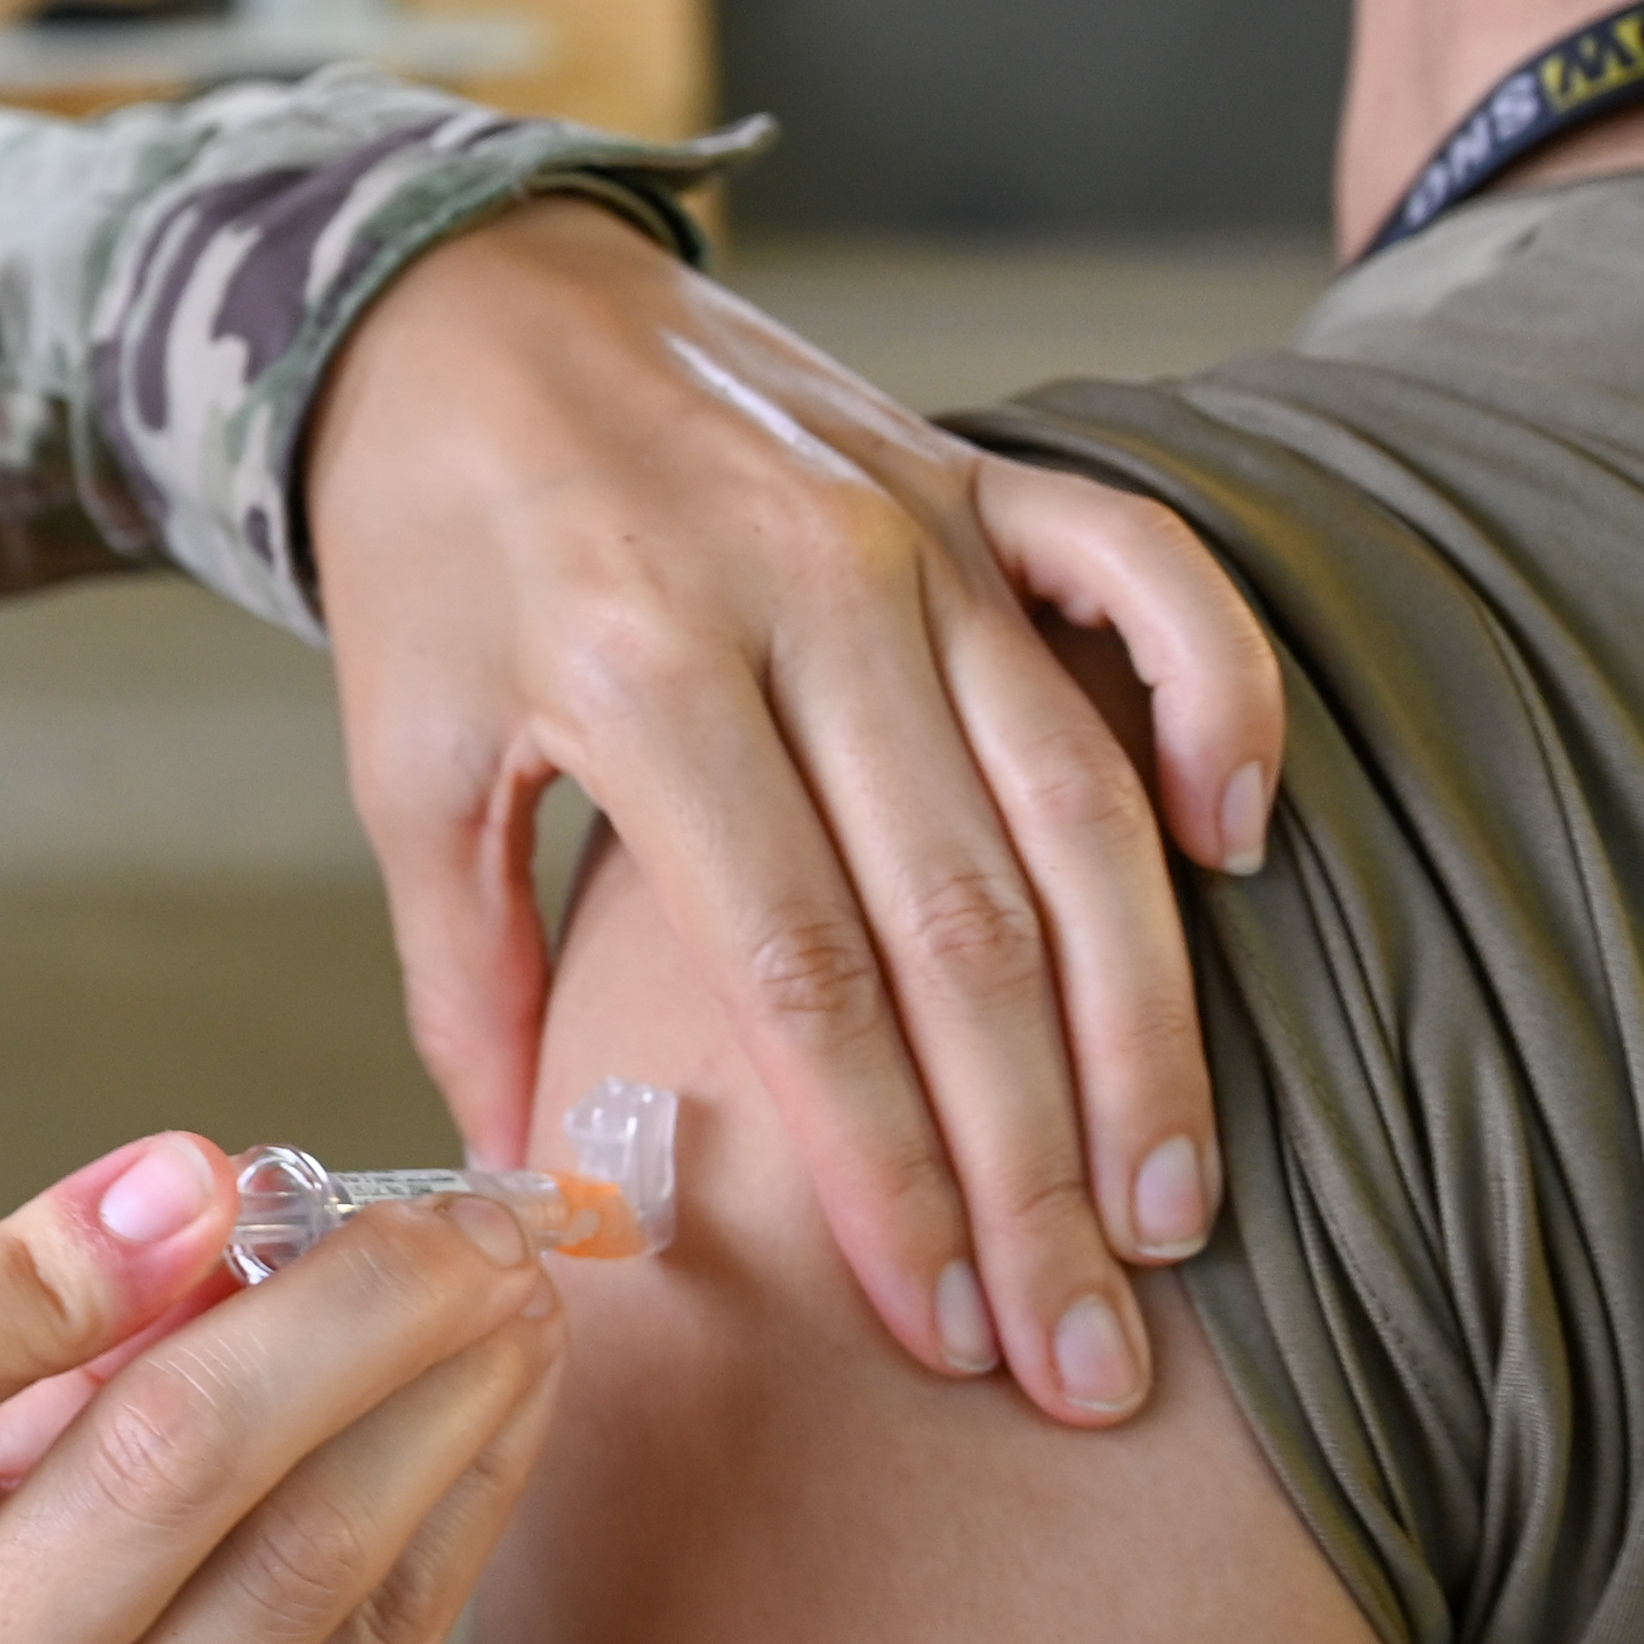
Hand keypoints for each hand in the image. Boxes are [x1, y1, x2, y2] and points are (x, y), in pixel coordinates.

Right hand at [0, 1133, 561, 1643]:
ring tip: (513, 1278)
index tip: (198, 1168)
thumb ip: (11, 1347)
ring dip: (443, 1388)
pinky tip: (507, 1397)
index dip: (45, 1259)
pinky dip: (464, 1494)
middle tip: (456, 1217)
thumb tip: (212, 1197)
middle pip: (161, 1459)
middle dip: (344, 1308)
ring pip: (313, 1551)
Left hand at [306, 202, 1284, 1427]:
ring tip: (1177, 1202)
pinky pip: (1149, 578)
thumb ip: (465, 968)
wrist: (466, 294)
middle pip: (965, 925)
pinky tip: (1242, 848)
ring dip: (1144, 1018)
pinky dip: (1219, 700)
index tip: (942, 1329)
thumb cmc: (430, 550)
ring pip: (1079, 800)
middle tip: (1091, 1349)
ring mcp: (914, 526)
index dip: (888, 1168)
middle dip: (1037, 1163)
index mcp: (642, 673)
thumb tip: (525, 1185)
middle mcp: (806, 596)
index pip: (805, 978)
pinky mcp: (980, 470)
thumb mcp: (401, 752)